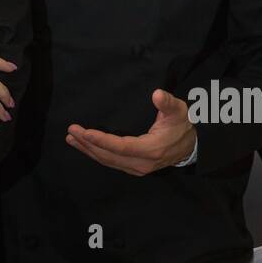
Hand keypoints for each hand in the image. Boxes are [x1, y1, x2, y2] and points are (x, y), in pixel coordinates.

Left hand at [67, 88, 195, 175]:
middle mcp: (141, 163)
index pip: (121, 147)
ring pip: (107, 161)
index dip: (102, 140)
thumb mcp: (179, 111)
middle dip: (88, 144)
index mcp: (151, 150)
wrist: (191, 146)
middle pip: (109, 155)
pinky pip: (111, 162)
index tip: (85, 132)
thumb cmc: (182, 126)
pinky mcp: (134, 167)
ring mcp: (137, 168)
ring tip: (71, 139)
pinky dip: (96, 154)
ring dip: (88, 150)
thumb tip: (157, 94)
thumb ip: (167, 103)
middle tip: (71, 131)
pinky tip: (85, 147)